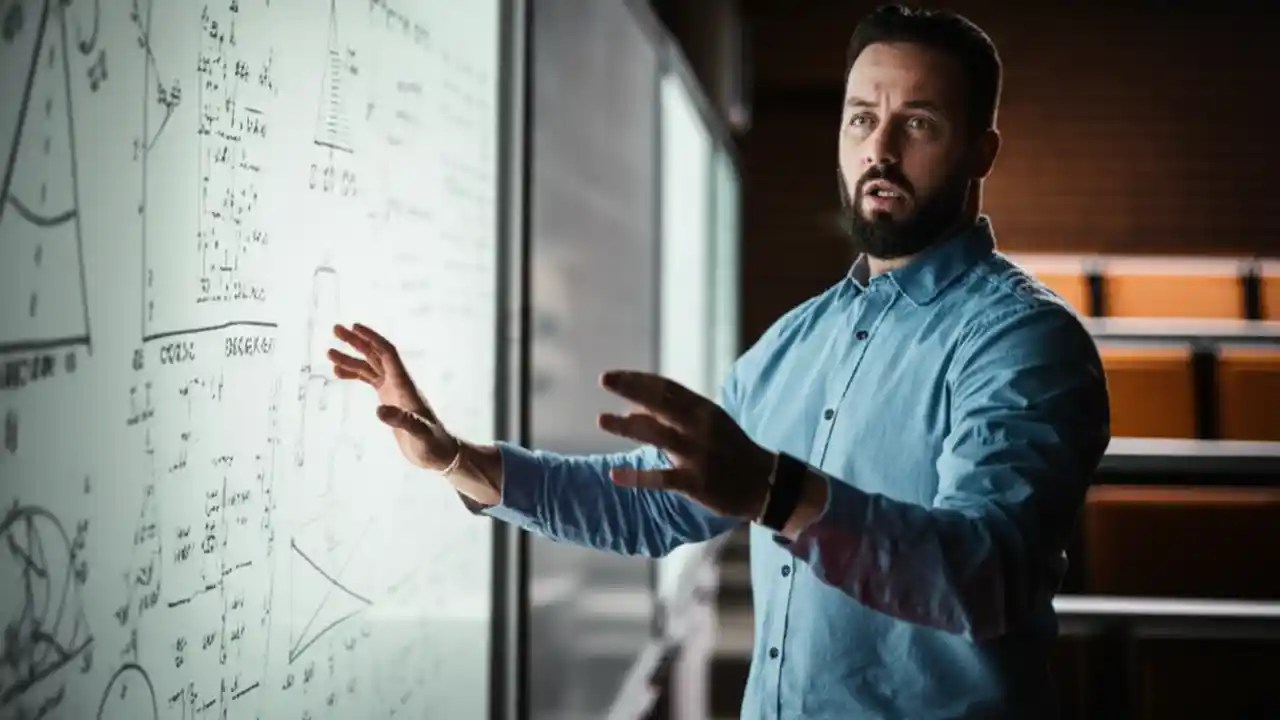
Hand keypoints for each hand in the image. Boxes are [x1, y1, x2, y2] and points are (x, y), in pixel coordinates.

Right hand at [328, 323, 459, 470]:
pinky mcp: (389, 399)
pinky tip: (338, 372)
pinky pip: (369, 379)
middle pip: (375, 354)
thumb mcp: (419, 434)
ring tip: (329, 352)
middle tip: (335, 329)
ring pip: (369, 366)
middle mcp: (399, 383)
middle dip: (356, 341)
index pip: (387, 353)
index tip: (354, 327)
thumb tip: (379, 411)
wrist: (439, 454)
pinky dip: (354, 374)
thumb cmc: (433, 444)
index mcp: (406, 385)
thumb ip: (402, 421)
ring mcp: (394, 390)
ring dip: (351, 358)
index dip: (371, 339)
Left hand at [596, 370, 774, 518]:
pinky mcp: (695, 483)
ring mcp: (697, 455)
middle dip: (631, 388)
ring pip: (657, 436)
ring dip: (627, 427)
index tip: (614, 375)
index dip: (639, 380)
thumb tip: (633, 406)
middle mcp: (700, 427)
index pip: (667, 388)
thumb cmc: (731, 449)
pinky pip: (660, 479)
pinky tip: (614, 474)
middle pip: (660, 402)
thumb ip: (673, 414)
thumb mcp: (709, 423)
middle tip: (605, 380)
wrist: (765, 483)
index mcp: (704, 410)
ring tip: (602, 420)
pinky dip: (636, 477)